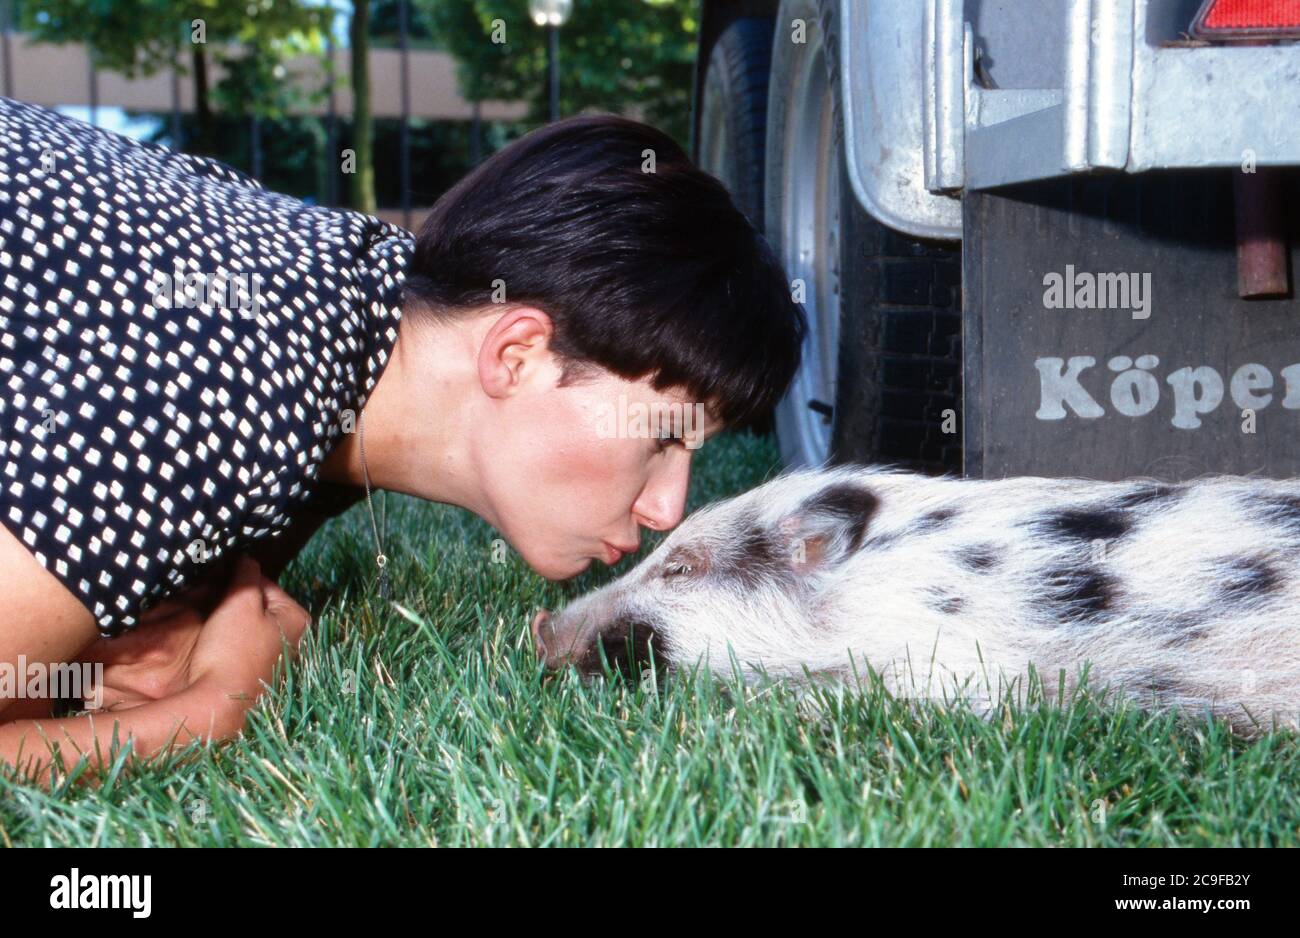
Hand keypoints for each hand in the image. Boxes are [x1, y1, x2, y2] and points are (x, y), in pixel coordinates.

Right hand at [187, 555, 312, 713]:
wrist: (218, 705)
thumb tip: (247, 558)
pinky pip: (247, 647)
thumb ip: (245, 575)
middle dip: (236, 601)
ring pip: (252, 626)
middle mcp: (299, 639)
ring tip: (211, 624)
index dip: (237, 580)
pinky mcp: (263, 676)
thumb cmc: (232, 650)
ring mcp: (282, 660)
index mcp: (298, 618)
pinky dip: (233, 642)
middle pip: (260, 606)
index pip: (266, 584)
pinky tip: (217, 646)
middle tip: (210, 602)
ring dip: (232, 621)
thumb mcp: (239, 603)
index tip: (215, 583)